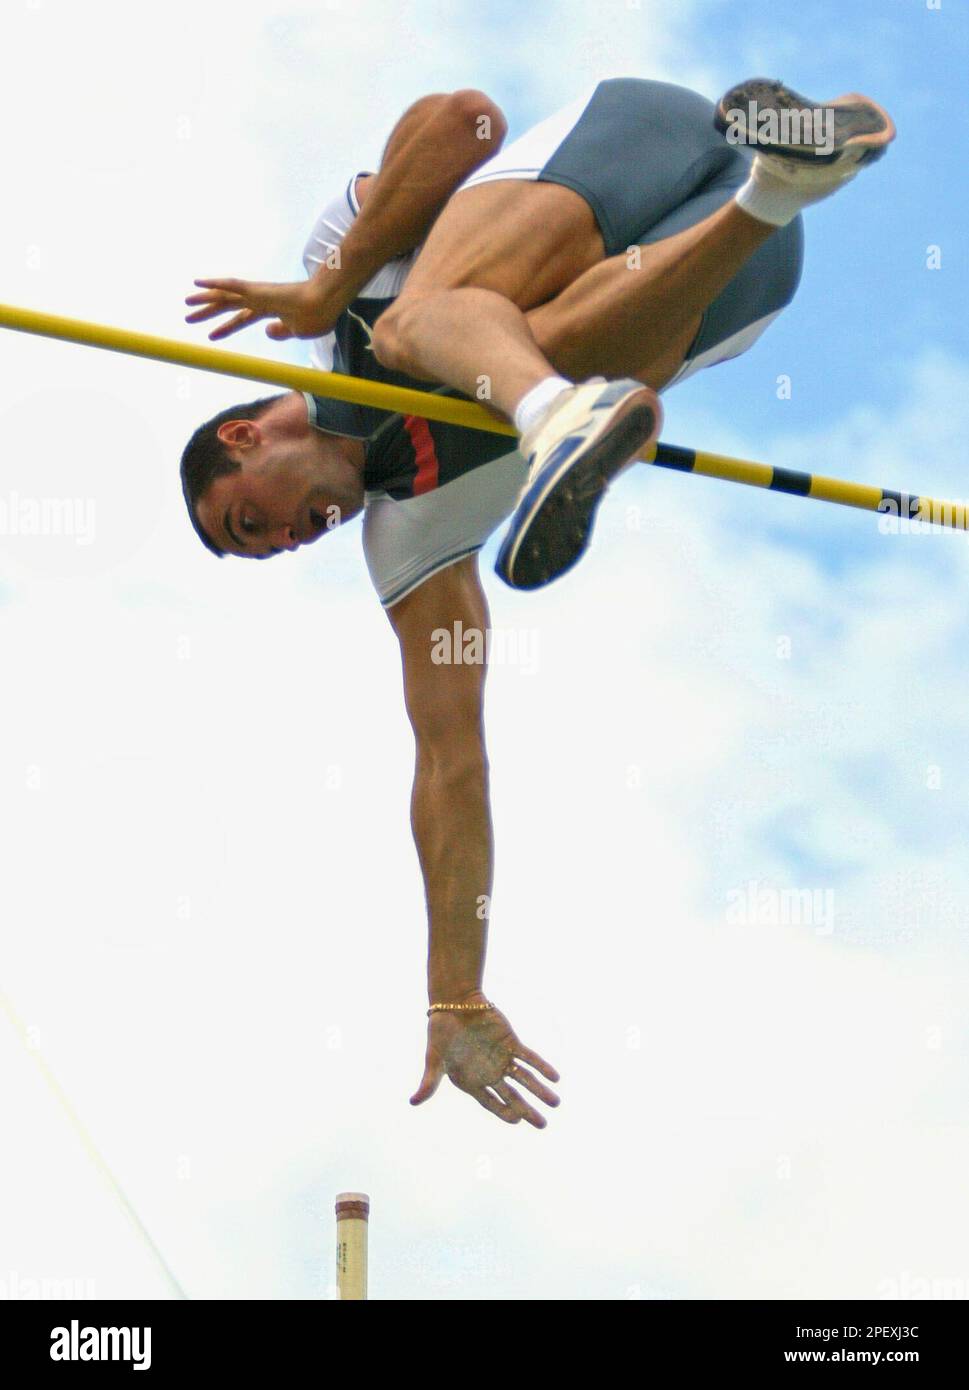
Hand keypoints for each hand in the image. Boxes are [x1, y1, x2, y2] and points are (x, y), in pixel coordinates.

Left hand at [184, 276, 336, 341]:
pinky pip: (231, 285)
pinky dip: (214, 283)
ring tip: (186, 302)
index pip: (242, 318)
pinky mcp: (257, 289)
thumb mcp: (297, 331)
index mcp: (270, 310)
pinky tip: (197, 283)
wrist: (325, 305)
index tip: (211, 335)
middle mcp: (260, 299)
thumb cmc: (317, 318)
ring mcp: (258, 293)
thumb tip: (267, 332)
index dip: (226, 327)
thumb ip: (282, 331)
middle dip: (209, 312)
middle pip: (228, 305)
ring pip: (225, 295)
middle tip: (188, 317)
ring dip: (205, 299)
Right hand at [411, 999, 559, 1127]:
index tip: (518, 1120)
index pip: (492, 1103)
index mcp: (471, 1082)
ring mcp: (501, 1059)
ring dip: (540, 1091)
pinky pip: (529, 1058)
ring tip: (556, 1103)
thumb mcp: (433, 1059)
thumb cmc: (440, 1032)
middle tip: (543, 1125)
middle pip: (512, 1097)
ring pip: (524, 1079)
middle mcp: (489, 1074)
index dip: (505, 1113)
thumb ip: (429, 1082)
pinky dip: (542, 1067)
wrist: (453, 1003)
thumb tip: (413, 1102)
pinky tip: (555, 1078)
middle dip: (528, 1111)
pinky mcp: (511, 1043)